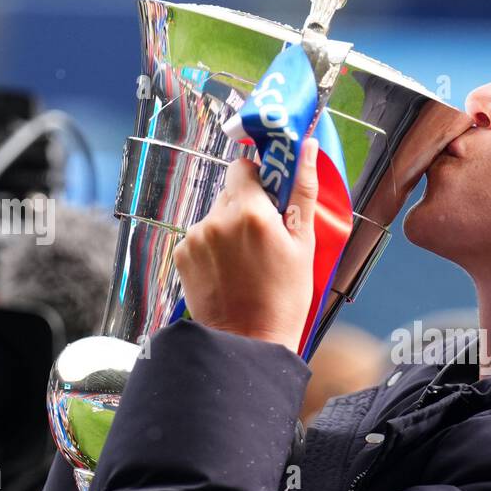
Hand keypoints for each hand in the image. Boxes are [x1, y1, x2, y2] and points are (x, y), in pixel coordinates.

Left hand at [174, 136, 318, 351]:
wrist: (248, 342)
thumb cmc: (284, 299)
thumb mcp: (304, 245)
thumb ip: (304, 191)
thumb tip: (308, 148)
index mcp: (251, 212)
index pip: (244, 168)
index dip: (259, 182)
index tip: (271, 201)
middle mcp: (217, 219)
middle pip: (229, 192)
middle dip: (246, 207)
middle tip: (264, 239)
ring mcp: (195, 237)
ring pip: (214, 215)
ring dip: (229, 228)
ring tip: (246, 262)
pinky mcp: (182, 255)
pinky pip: (200, 236)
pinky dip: (213, 247)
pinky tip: (228, 271)